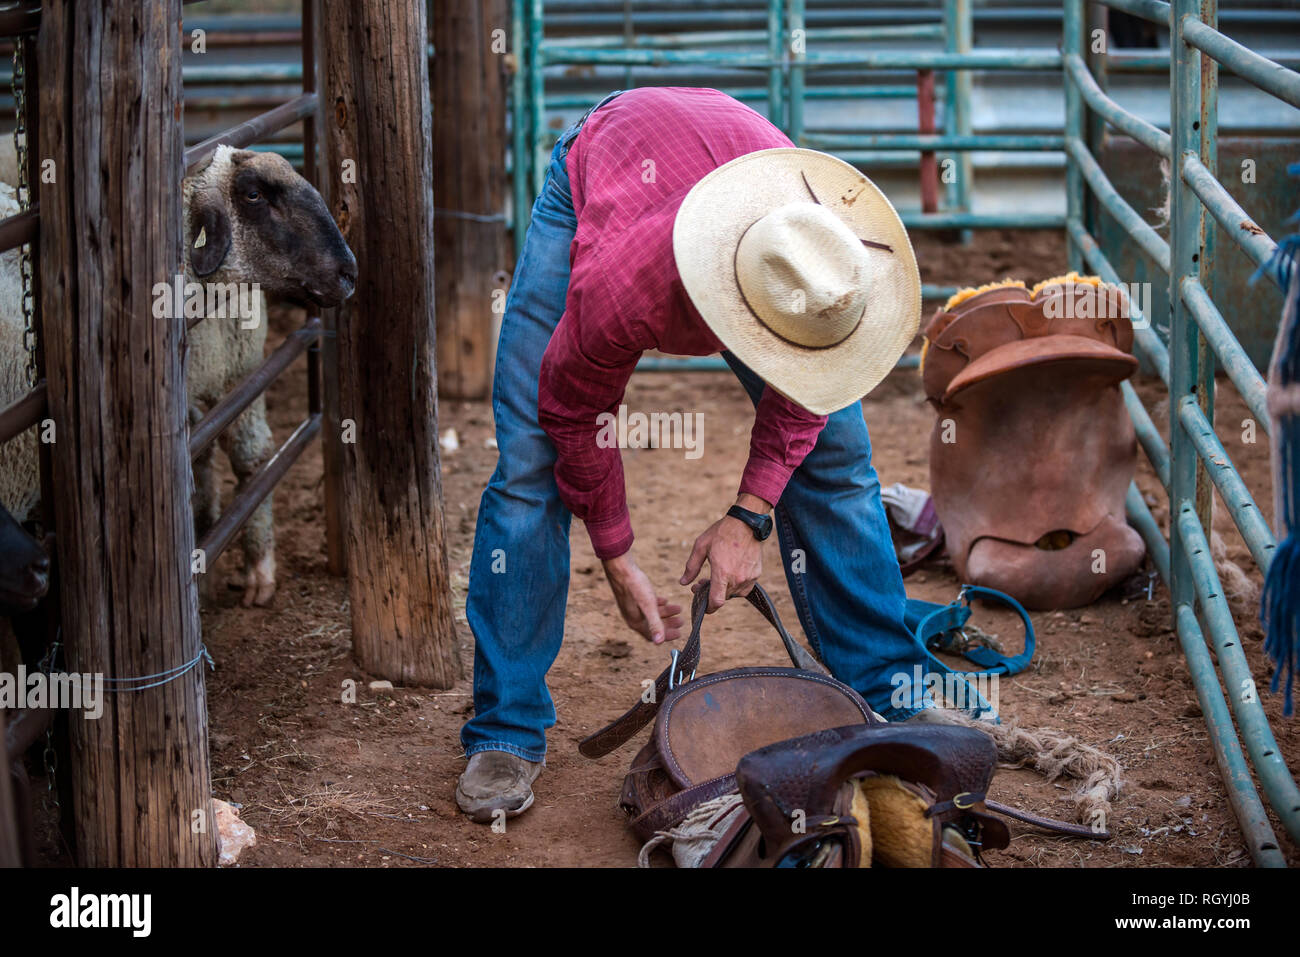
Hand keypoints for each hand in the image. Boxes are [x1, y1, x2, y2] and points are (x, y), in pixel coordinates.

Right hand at [602, 551, 684, 644]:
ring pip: (652, 614)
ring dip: (666, 612)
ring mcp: (633, 607)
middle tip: (682, 621)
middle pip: (653, 625)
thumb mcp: (648, 606)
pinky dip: (658, 604)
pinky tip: (665, 600)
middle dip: (669, 624)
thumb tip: (659, 643)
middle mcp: (633, 617)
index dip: (666, 635)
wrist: (621, 568)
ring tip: (678, 608)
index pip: (653, 635)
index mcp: (635, 622)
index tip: (679, 633)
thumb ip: (654, 624)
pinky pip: (647, 605)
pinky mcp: (634, 597)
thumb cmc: (635, 587)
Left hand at [680, 494, 769, 612]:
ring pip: (734, 593)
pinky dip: (735, 585)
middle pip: (723, 597)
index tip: (703, 606)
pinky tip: (729, 573)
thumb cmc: (721, 532)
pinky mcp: (756, 574)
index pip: (717, 602)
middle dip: (712, 593)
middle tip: (702, 582)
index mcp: (722, 573)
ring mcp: (748, 577)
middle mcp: (737, 578)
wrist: (746, 522)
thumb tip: (683, 583)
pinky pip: (744, 587)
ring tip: (717, 575)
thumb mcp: (701, 546)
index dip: (709, 608)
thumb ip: (691, 567)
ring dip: (724, 589)